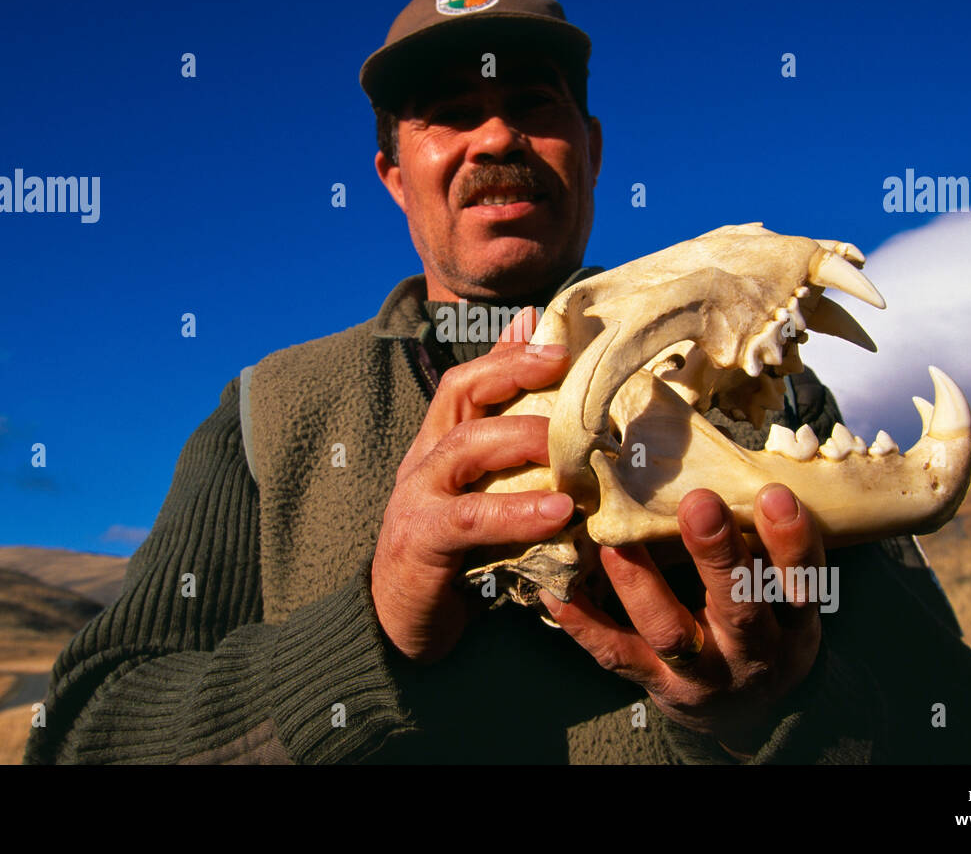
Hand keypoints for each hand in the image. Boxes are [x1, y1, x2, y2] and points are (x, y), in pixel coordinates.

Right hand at [373, 308, 575, 662]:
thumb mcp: (483, 493)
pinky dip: (517, 512)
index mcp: (438, 444)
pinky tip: (559, 512)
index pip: (467, 380)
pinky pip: (472, 517)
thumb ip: (509, 451)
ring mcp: (417, 497)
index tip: (560, 346)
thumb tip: (546, 405)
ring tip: (572, 447)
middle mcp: (424, 460)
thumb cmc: (453, 555)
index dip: (510, 356)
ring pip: (466, 445)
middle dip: (516, 374)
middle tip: (568, 371)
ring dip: (524, 439)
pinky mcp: (421, 540)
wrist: (398, 625)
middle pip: (462, 394)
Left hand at [539, 484, 823, 754]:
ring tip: (616, 542)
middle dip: (719, 555)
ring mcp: (701, 673)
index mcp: (792, 621)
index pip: (802, 580)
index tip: (773, 491)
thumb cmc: (763, 622)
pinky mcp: (655, 684)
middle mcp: (753, 651)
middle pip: (741, 607)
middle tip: (699, 502)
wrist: (745, 709)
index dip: (791, 539)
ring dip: (642, 585)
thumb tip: (727, 461)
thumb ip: (762, 540)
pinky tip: (557, 590)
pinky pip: (615, 653)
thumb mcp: (782, 592)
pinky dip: (584, 621)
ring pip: (671, 632)